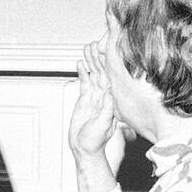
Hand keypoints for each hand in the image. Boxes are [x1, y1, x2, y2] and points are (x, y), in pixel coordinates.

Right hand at [69, 39, 117, 156]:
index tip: (108, 49)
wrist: (85, 149)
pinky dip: (83, 72)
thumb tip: (110, 93)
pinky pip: (84, 82)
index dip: (110, 63)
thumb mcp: (103, 125)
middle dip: (98, 56)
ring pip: (93, 74)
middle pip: (102, 71)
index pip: (111, 77)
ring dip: (90, 60)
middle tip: (94, 42)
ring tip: (86, 47)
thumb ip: (107, 109)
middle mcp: (104, 95)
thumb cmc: (96, 141)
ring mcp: (95, 96)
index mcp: (111, 99)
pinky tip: (80, 63)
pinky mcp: (85, 99)